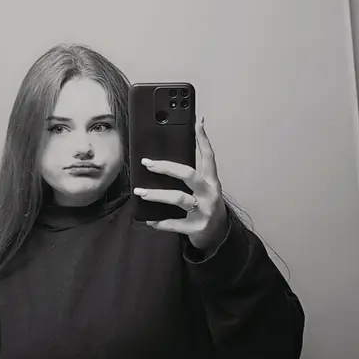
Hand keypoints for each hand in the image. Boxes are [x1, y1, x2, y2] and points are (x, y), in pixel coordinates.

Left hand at [133, 117, 228, 252]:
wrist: (218, 236)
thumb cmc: (207, 207)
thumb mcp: (204, 189)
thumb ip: (192, 176)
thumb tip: (167, 160)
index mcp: (211, 181)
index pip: (208, 156)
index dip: (203, 139)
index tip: (198, 122)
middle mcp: (209, 193)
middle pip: (188, 174)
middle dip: (166, 167)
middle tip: (147, 163)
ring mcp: (204, 211)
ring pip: (179, 198)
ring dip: (157, 195)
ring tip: (140, 192)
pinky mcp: (196, 227)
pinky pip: (175, 223)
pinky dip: (160, 222)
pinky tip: (150, 220)